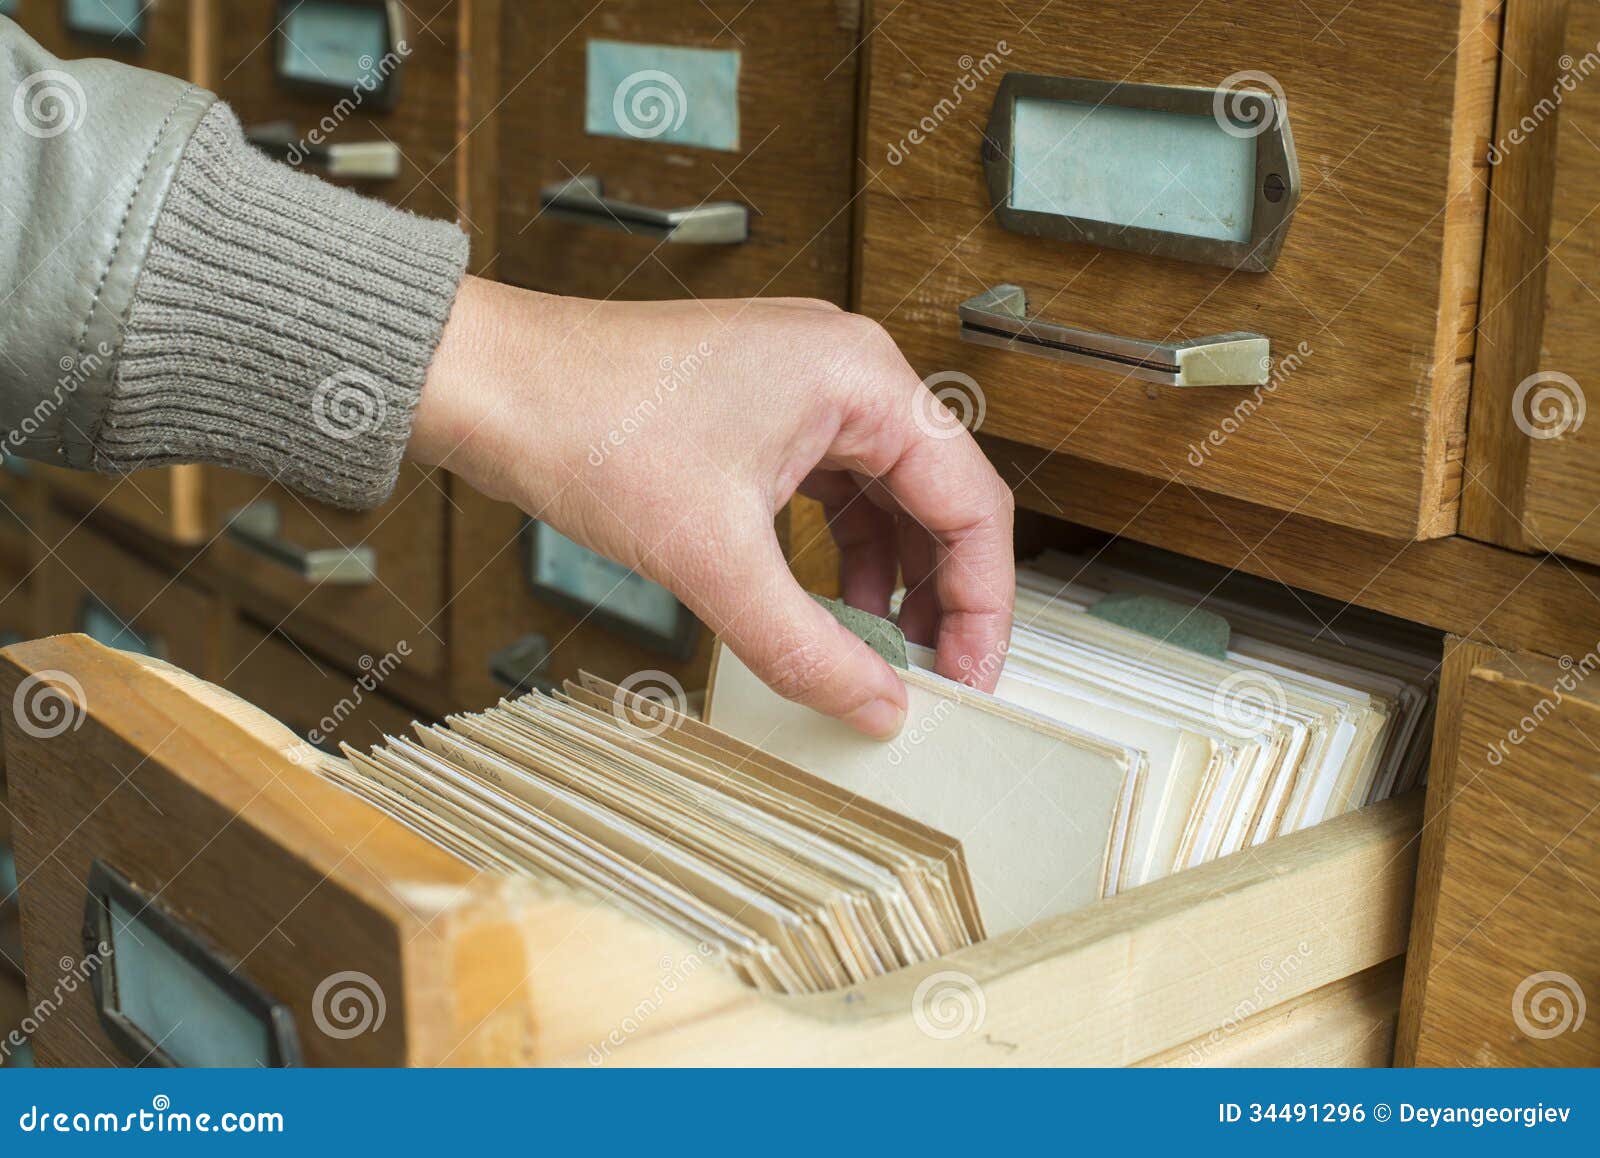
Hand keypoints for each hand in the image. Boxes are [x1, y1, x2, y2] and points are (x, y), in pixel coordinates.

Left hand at [409, 276, 1014, 737]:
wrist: (488, 385)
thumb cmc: (587, 425)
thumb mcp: (713, 559)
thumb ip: (807, 645)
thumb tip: (878, 707)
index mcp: (862, 379)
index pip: (969, 503)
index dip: (982, 603)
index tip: (970, 677)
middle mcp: (847, 372)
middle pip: (937, 500)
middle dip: (940, 596)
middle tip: (934, 680)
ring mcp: (804, 389)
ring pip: (886, 500)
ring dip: (890, 580)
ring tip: (883, 657)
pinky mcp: (764, 413)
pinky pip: (833, 492)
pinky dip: (840, 554)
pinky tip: (831, 609)